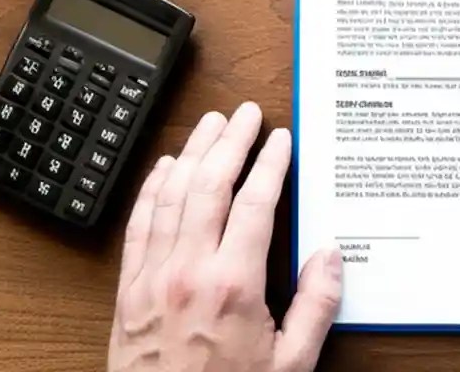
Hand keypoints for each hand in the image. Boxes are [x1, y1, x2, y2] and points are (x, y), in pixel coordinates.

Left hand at [109, 102, 341, 371]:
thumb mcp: (291, 364)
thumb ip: (316, 307)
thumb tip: (332, 257)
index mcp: (234, 285)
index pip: (254, 203)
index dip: (269, 164)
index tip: (280, 140)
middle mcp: (189, 271)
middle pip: (209, 185)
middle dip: (229, 141)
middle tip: (245, 113)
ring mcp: (153, 278)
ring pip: (171, 195)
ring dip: (191, 153)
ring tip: (208, 124)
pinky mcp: (128, 291)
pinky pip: (138, 225)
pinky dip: (151, 189)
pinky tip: (163, 168)